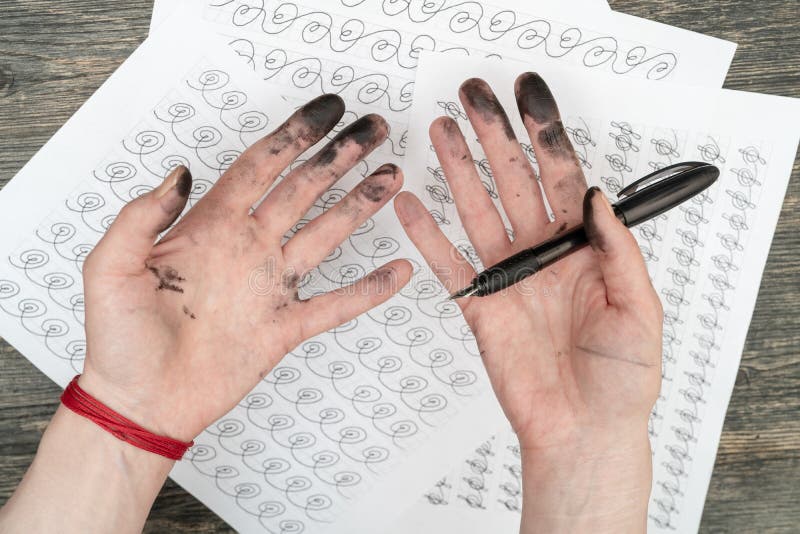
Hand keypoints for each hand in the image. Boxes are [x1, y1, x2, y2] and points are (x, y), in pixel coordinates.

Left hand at [80, 94, 410, 441]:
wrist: (140, 401)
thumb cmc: (119, 338)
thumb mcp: (111, 268)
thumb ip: (143, 216)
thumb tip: (180, 173)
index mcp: (209, 228)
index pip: (259, 168)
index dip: (293, 136)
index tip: (324, 111)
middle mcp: (247, 249)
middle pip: (303, 191)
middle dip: (339, 158)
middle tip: (372, 131)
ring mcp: (269, 287)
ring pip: (325, 236)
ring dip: (359, 206)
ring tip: (391, 178)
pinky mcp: (284, 328)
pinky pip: (334, 305)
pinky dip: (368, 290)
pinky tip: (396, 271)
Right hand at [395, 75, 661, 531]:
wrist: (584, 431)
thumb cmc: (622, 379)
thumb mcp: (640, 309)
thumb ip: (618, 250)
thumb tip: (598, 197)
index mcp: (583, 249)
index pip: (562, 178)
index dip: (545, 136)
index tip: (527, 99)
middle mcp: (542, 254)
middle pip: (513, 183)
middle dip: (493, 138)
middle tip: (472, 98)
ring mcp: (509, 278)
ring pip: (478, 212)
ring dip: (458, 172)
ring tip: (440, 132)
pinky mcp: (480, 307)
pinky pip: (449, 266)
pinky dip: (427, 237)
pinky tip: (411, 206)